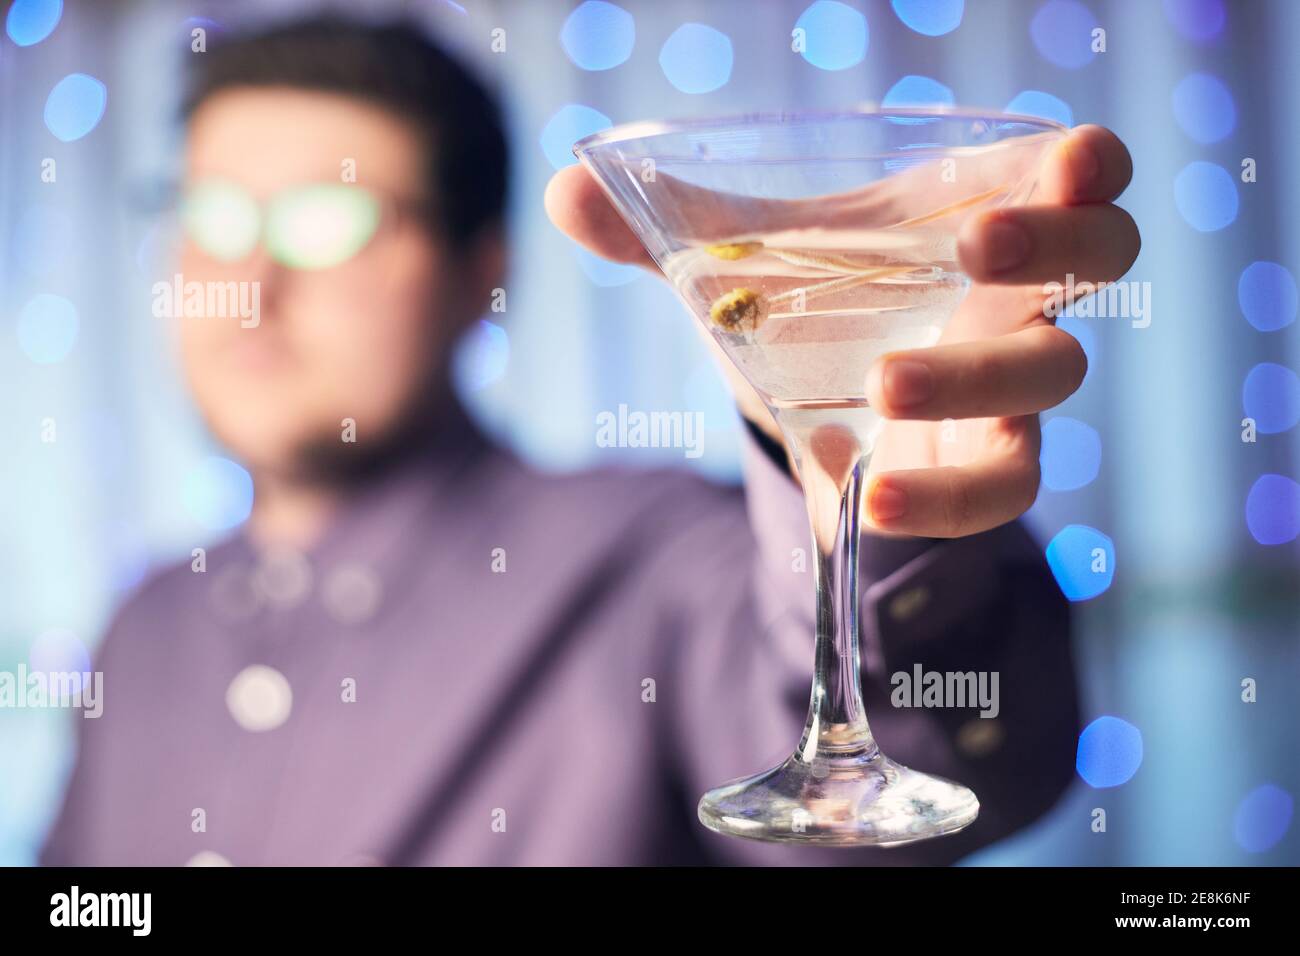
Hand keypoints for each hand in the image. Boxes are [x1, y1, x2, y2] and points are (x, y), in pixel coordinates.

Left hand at [545, 124, 1138, 538]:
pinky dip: (945, 498)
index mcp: (971, 217)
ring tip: (881, 383)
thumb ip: (659, 229)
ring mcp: (1010, 389)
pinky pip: (1002, 488)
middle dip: (1054, 246)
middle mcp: (1013, 295)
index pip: (1069, 176)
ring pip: (1051, 374)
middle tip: (977, 248)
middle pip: (1099, 258)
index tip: (1072, 157)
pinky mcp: (985, 469)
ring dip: (971, 374)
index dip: (1084, 165)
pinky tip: (872, 498)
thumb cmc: (807, 310)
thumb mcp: (743, 266)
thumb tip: (561, 190)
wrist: (814, 418)